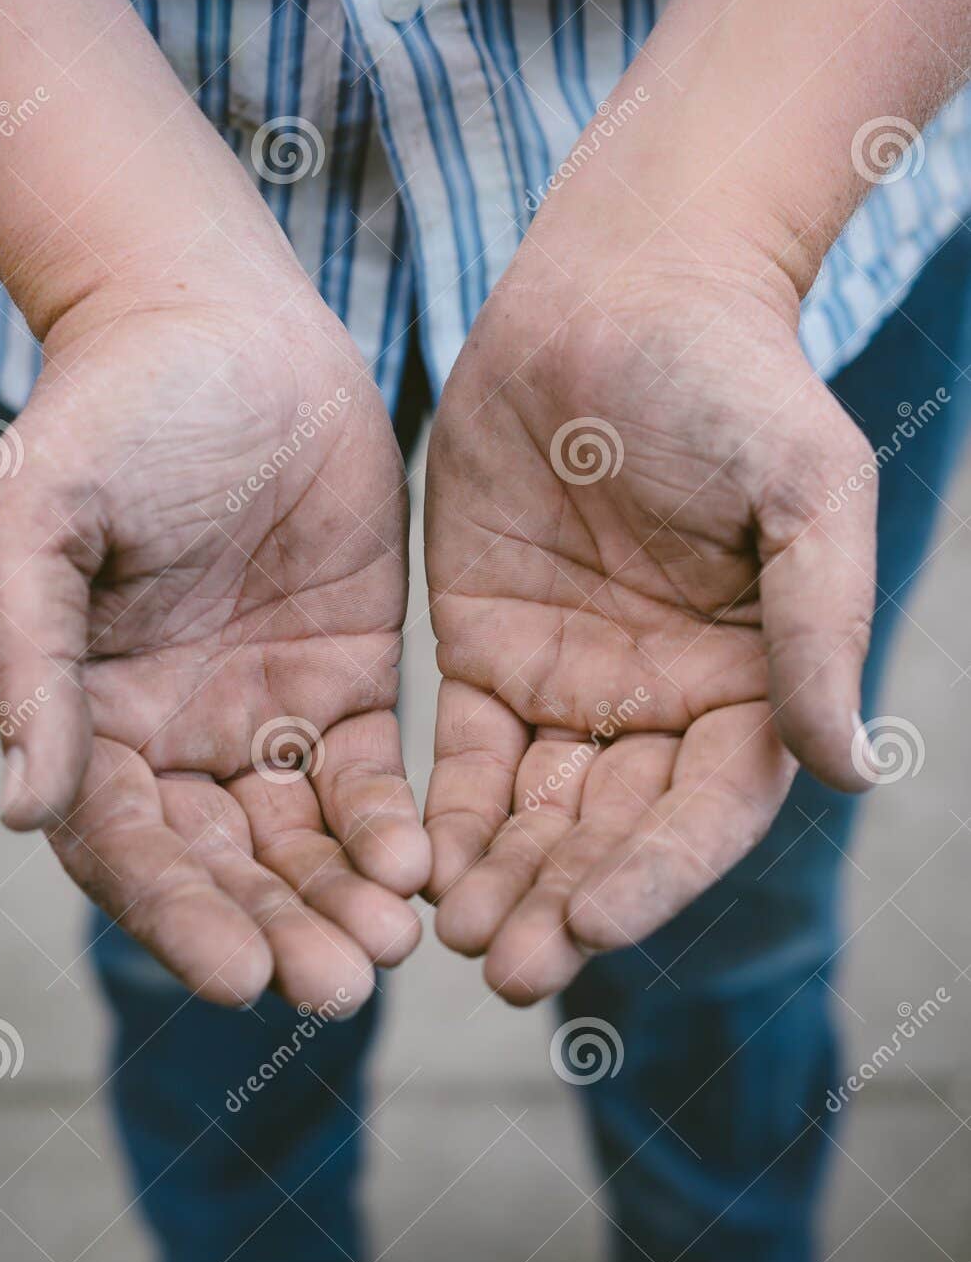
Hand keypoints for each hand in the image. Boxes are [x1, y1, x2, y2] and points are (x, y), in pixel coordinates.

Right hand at [0, 245, 428, 1008]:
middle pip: (226, 867)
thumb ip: (30, 660)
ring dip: (342, 899)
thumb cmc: (114, 411)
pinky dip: (393, 829)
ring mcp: (267, 715)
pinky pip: (373, 778)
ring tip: (392, 945)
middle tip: (341, 985)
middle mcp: (176, 738)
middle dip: (279, 927)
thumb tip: (21, 810)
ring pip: (303, 841)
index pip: (130, 848)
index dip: (179, 915)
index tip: (239, 973)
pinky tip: (422, 866)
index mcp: (90, 717)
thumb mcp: (38, 520)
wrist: (226, 327)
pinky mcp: (350, 681)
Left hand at [424, 220, 876, 1004]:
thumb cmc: (731, 379)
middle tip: (507, 968)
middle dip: (562, 902)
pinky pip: (460, 753)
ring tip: (454, 940)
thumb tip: (850, 766)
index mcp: (748, 682)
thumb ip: (818, 624)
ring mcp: (570, 683)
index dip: (654, 874)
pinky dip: (440, 814)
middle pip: (610, 832)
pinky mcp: (485, 650)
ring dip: (498, 880)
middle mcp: (659, 703)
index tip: (592, 925)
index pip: (704, 810)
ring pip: (533, 811)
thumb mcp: (804, 490)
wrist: (617, 293)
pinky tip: (409, 866)